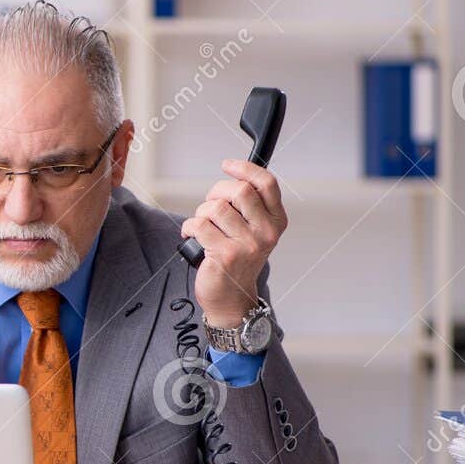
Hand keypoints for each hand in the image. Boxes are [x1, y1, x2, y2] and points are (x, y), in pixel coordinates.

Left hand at [179, 159, 287, 329]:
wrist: (231, 298)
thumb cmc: (236, 259)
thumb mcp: (252, 231)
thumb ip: (249, 206)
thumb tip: (233, 177)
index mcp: (276, 221)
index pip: (267, 183)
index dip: (245, 168)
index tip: (228, 165)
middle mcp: (266, 232)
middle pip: (239, 191)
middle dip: (216, 193)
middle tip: (210, 207)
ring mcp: (247, 244)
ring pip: (215, 208)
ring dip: (201, 213)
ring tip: (202, 226)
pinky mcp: (225, 255)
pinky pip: (199, 225)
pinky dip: (189, 228)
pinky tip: (192, 236)